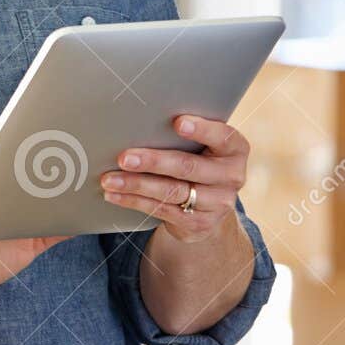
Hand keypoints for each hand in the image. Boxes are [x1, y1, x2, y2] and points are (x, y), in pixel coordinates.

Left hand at [100, 114, 248, 243]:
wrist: (208, 207)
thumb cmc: (197, 161)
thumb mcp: (201, 147)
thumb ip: (184, 135)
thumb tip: (139, 121)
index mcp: (235, 150)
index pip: (223, 136)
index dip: (202, 130)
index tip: (177, 122)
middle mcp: (231, 176)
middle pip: (188, 167)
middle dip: (153, 161)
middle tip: (124, 158)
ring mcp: (217, 203)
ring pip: (172, 191)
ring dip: (136, 184)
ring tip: (109, 179)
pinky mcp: (199, 222)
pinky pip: (161, 210)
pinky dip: (133, 201)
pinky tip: (114, 194)